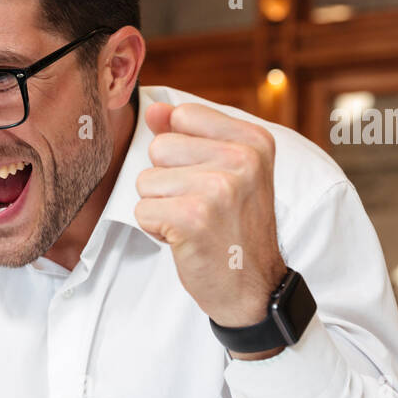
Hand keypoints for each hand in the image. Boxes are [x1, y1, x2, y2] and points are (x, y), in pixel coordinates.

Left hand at [134, 102, 287, 354]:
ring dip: (161, 207)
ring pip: (146, 180)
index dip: (180, 152)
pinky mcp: (194, 218)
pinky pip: (142, 210)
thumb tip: (154, 110)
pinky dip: (156, 230)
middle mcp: (242, 159)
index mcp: (254, 140)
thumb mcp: (229, 171)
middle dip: (167, 181)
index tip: (207, 178)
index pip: (182, 117)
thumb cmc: (235, 228)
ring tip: (194, 223)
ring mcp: (219, 188)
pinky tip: (186, 239)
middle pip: (159, 148)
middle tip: (200, 207)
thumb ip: (191, 134)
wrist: (253, 288)